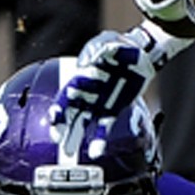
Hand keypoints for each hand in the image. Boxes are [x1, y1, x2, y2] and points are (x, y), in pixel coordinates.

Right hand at [48, 25, 169, 155]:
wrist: (139, 52)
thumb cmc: (118, 45)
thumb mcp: (106, 42)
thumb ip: (95, 50)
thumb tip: (87, 63)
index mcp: (81, 79)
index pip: (66, 96)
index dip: (59, 107)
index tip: (54, 118)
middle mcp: (87, 94)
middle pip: (70, 113)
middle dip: (62, 126)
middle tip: (57, 139)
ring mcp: (99, 104)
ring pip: (83, 123)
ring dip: (75, 137)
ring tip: (69, 151)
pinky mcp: (112, 110)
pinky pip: (104, 127)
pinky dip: (98, 140)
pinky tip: (95, 152)